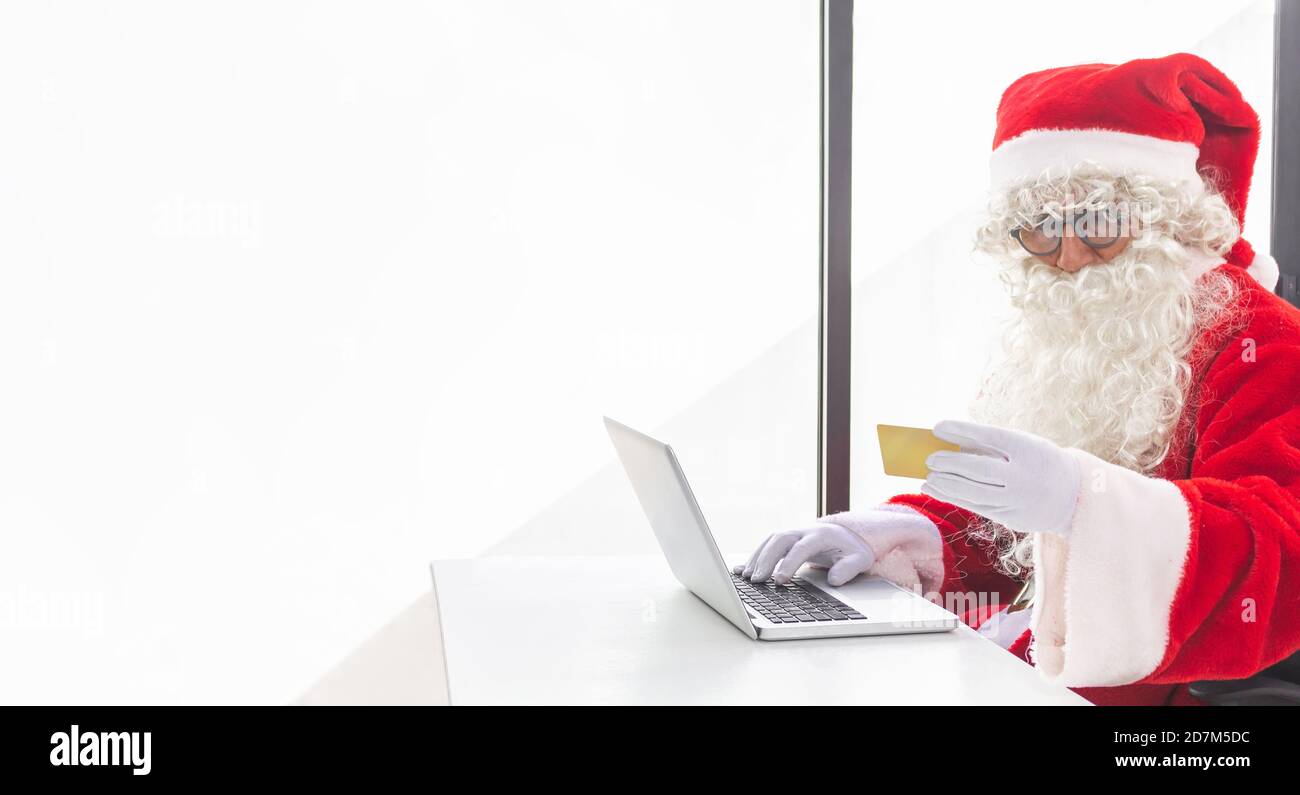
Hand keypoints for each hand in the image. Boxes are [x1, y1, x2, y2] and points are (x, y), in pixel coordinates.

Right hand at [733, 522, 875, 585]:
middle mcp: (802, 531)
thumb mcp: (859, 559)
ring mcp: (791, 533)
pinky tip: (742, 570)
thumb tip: (834, 580)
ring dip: (756, 558)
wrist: (843, 534)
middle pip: (779, 540)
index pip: (801, 548)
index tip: (779, 580)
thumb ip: (848, 568)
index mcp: (820, 535)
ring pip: (769, 540)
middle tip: (757, 580)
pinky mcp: (783, 539)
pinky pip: (765, 544)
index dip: (789, 563)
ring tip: (747, 578)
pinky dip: (753, 557)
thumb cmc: (850, 549)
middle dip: (766, 559)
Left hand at [922, 420, 1080, 536]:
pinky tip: (935, 489)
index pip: (990, 436)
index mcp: (1028, 449)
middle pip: (979, 469)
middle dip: (950, 463)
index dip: (962, 430)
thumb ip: (992, 445)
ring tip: (927, 477)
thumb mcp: (1024, 445)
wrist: (1074, 496)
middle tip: (929, 459)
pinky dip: (953, 498)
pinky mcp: (1011, 517)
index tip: (938, 426)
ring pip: (974, 492)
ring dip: (946, 485)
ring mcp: (1018, 499)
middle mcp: (1023, 475)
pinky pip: (977, 506)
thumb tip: (951, 442)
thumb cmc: (1038, 462)